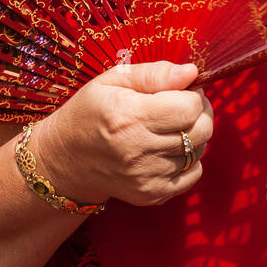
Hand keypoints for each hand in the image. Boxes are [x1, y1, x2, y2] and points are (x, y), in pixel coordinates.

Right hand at [33, 60, 212, 207]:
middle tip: (184, 104)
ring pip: (199, 151)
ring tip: (173, 125)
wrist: (65, 159)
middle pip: (200, 131)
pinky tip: (171, 147)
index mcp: (127, 116)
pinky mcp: (151, 194)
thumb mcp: (112, 80)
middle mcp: (137, 150)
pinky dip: (190, 159)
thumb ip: (153, 74)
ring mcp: (146, 177)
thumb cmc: (90, 112)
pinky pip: (193, 174)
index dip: (193, 94)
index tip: (182, 89)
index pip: (188, 107)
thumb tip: (191, 72)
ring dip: (195, 134)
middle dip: (201, 112)